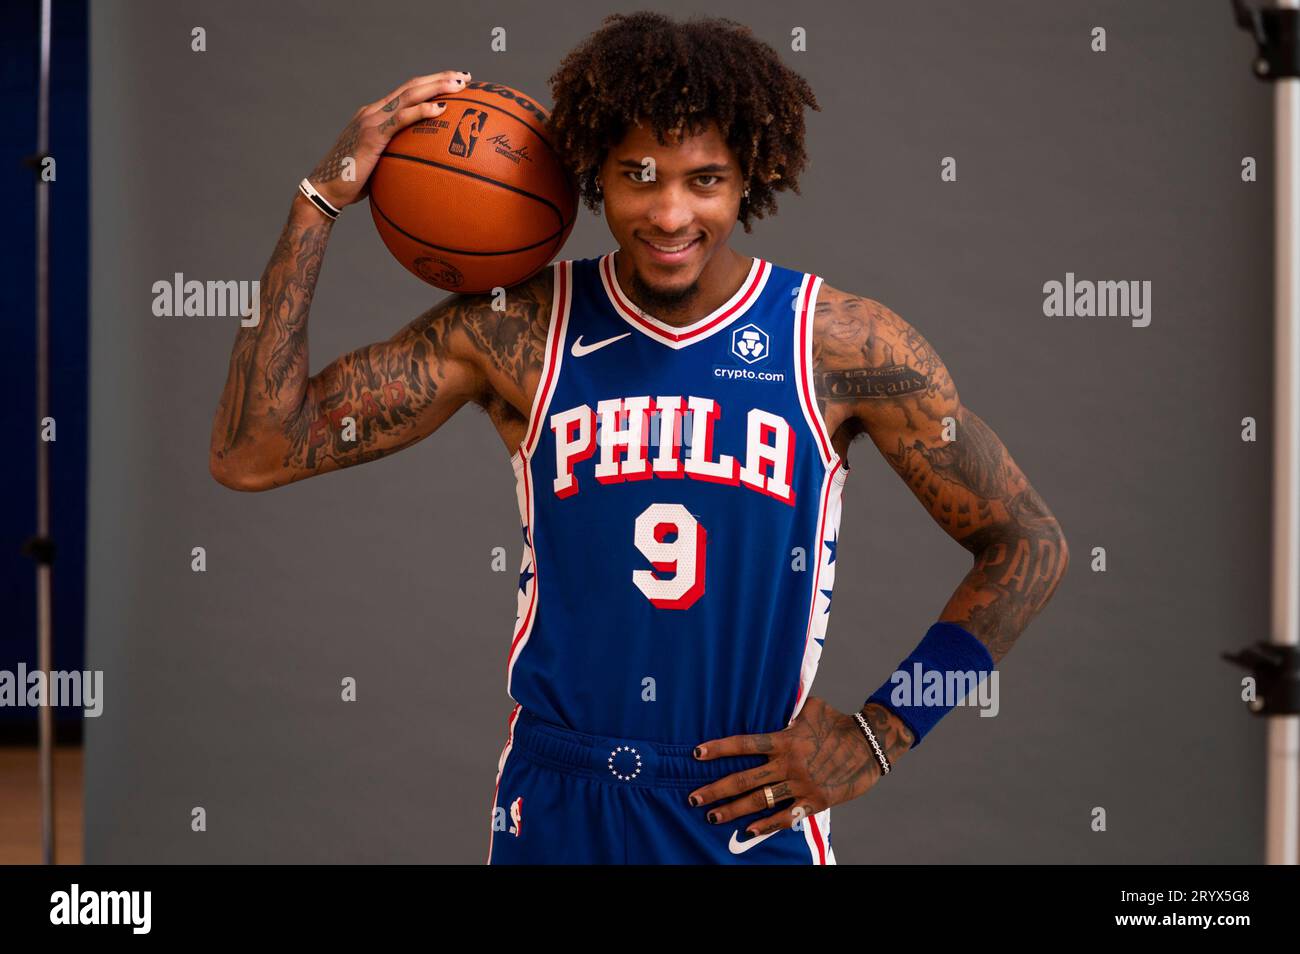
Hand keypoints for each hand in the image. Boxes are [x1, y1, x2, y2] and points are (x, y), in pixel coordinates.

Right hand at [306, 69, 471, 208]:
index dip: (431, 84)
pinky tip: (440, 109)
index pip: (407, 93)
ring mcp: (371, 120)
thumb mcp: (380, 167)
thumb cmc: (353, 183)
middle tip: (465, 77)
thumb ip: (397, 159)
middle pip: (412, 86)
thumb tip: (421, 170)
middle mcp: (373, 111)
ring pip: (409, 95)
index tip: (454, 83)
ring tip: (459, 85)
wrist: (328, 190)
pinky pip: (401, 118)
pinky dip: (421, 111)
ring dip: (436, 87)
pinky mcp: (372, 134)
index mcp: (375, 115)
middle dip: (440, 78)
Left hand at [687, 696, 910, 835]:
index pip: (745, 744)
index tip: (696, 753)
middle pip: (744, 779)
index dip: (719, 748)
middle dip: (716, 790)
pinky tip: (747, 831)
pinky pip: (785, 815)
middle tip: (693, 798)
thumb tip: (777, 696)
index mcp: (785, 740)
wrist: (870, 745)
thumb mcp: (812, 709)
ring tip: (711, 817)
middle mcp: (788, 763)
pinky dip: (765, 825)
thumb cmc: (839, 724)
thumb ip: (790, 709)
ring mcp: (800, 784)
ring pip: (760, 800)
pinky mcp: (814, 801)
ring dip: (733, 810)